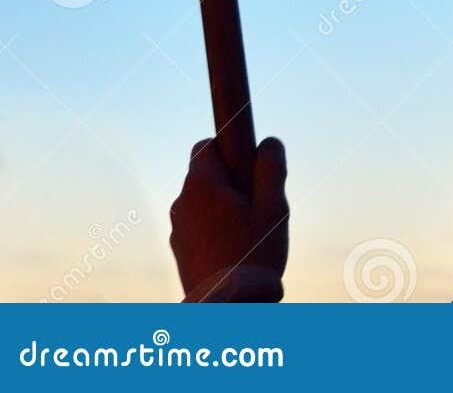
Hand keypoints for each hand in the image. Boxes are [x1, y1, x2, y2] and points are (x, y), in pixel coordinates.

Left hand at [170, 137, 288, 301]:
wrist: (228, 309)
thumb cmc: (254, 254)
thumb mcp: (274, 206)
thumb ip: (271, 166)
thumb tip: (268, 142)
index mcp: (202, 184)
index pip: (205, 145)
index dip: (228, 149)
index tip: (246, 167)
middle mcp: (183, 202)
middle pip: (205, 175)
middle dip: (228, 182)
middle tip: (254, 205)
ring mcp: (178, 229)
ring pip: (202, 204)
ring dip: (220, 209)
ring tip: (246, 234)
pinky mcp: (179, 252)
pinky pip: (197, 228)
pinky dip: (212, 231)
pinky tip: (233, 252)